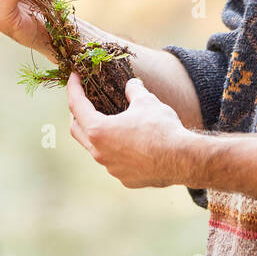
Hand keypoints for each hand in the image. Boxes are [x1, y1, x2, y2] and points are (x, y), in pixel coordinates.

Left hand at [66, 72, 194, 188]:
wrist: (182, 159)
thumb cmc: (161, 128)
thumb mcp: (146, 101)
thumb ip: (134, 90)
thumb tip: (132, 84)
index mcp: (98, 131)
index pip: (76, 105)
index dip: (73, 88)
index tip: (73, 76)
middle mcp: (99, 153)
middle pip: (77, 130)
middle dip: (77, 113)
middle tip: (84, 100)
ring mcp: (111, 168)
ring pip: (96, 149)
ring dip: (98, 134)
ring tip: (110, 122)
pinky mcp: (126, 179)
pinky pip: (115, 162)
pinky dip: (116, 150)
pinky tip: (130, 143)